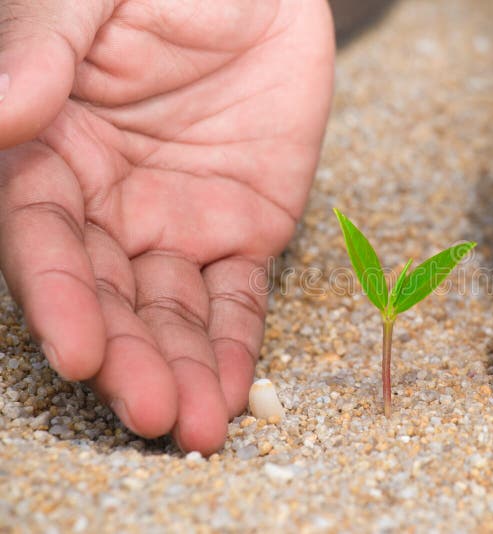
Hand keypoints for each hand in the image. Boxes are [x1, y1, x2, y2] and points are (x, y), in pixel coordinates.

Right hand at [0, 0, 333, 453]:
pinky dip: (239, 344)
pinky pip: (240, 296)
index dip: (60, 300)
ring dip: (185, 371)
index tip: (78, 354)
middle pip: (110, 296)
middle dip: (129, 359)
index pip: (47, 242)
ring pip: (174, 311)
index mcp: (53, 155)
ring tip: (197, 428)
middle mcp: (111, 204)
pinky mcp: (247, 228)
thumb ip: (41, 53)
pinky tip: (236, 390)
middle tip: (150, 416)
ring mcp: (180, 223)